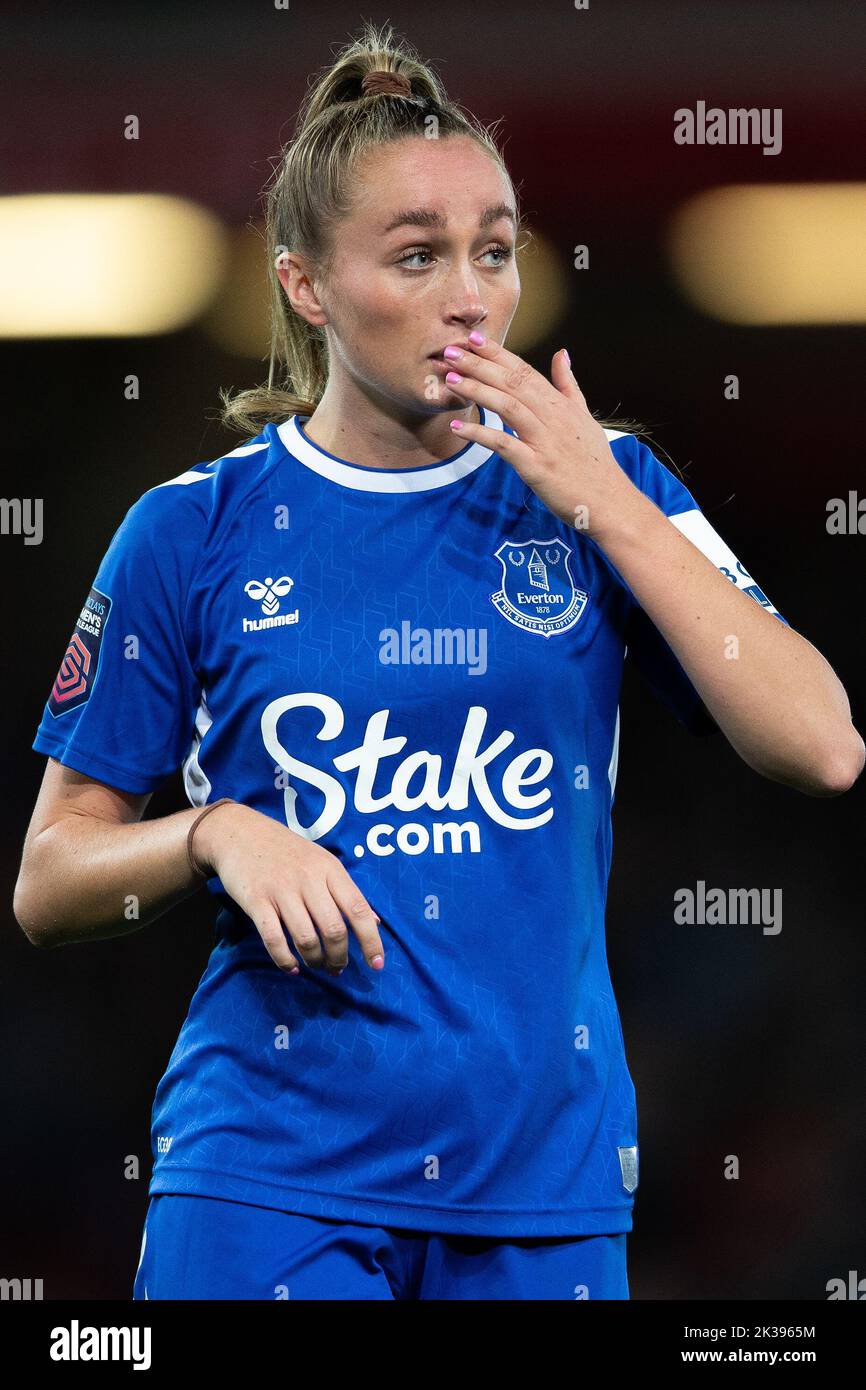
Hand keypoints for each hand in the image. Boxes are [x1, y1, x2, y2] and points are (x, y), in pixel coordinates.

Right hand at [191, 803, 384, 976]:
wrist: (240, 833)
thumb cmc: (287, 851)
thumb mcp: (322, 861)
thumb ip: (346, 891)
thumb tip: (376, 921)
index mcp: (330, 869)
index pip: (358, 909)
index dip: (371, 940)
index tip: (377, 964)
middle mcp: (309, 879)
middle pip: (334, 929)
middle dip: (339, 956)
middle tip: (337, 967)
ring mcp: (281, 891)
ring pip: (306, 938)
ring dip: (314, 960)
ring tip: (316, 965)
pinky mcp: (256, 901)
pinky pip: (274, 939)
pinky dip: (284, 960)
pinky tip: (291, 967)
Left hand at [443, 335, 634, 539]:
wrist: (609, 501)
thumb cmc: (595, 463)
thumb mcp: (584, 417)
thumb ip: (569, 385)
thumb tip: (562, 354)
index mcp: (561, 404)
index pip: (525, 371)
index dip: (498, 354)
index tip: (474, 339)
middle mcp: (553, 417)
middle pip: (513, 383)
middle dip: (480, 365)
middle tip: (451, 351)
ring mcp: (545, 441)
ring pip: (508, 406)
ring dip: (477, 391)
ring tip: (450, 380)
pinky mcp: (537, 466)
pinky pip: (504, 445)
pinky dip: (480, 434)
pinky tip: (457, 428)